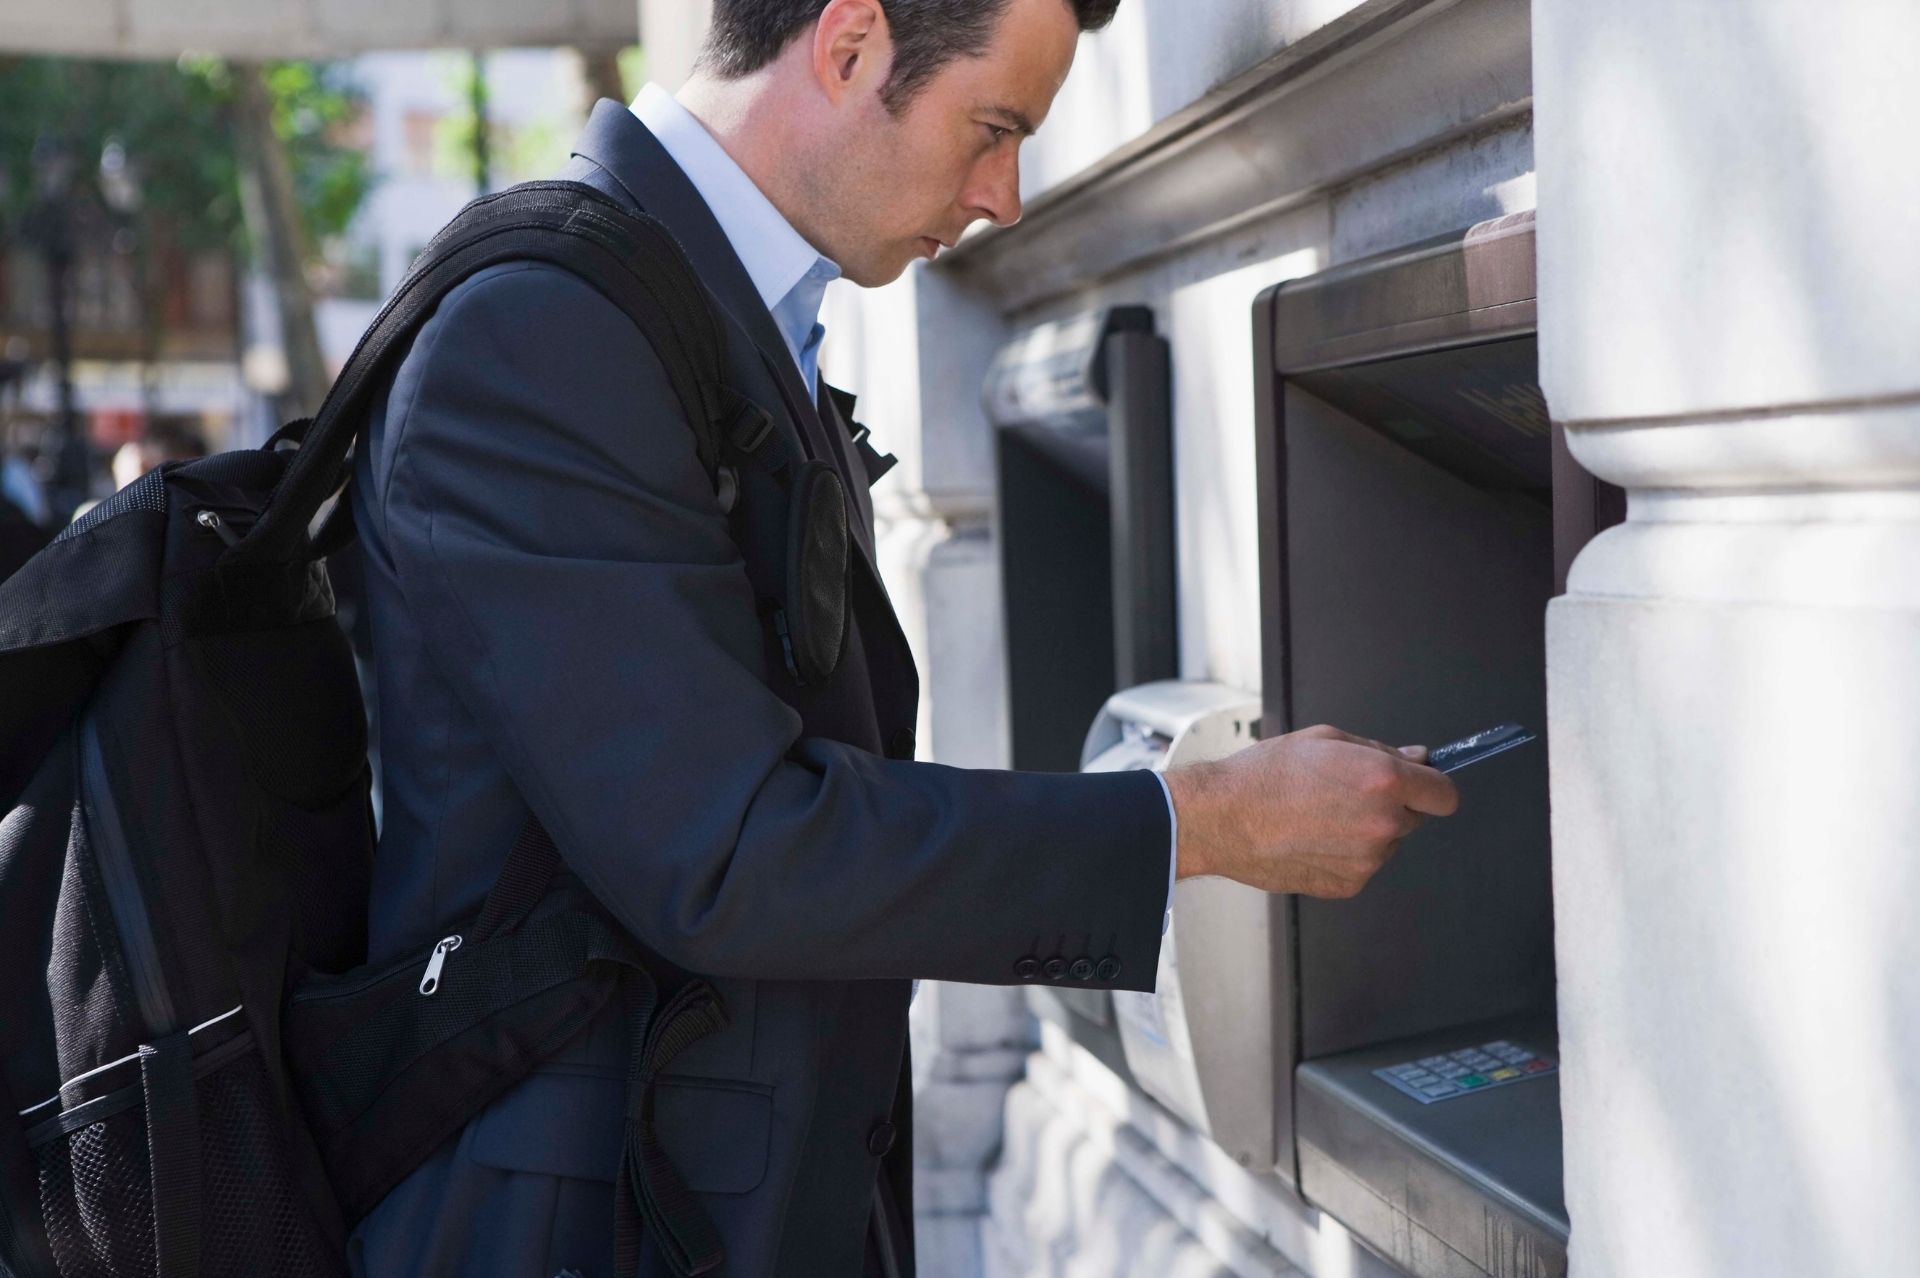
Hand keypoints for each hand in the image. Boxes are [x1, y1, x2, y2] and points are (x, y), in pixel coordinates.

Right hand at [1164, 724, 1458, 898]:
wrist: (1222, 818)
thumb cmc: (1265, 775)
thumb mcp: (1326, 740)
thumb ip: (1380, 750)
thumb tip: (1416, 759)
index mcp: (1384, 781)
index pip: (1445, 794)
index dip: (1434, 787)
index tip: (1424, 785)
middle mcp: (1383, 824)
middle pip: (1413, 818)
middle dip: (1391, 805)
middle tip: (1346, 792)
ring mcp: (1367, 860)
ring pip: (1385, 843)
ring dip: (1365, 830)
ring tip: (1319, 815)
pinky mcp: (1348, 885)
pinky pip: (1362, 865)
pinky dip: (1345, 854)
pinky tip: (1311, 837)